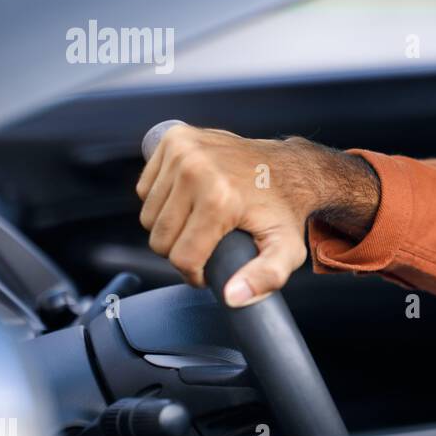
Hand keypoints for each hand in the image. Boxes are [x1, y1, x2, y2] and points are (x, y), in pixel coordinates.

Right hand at [136, 124, 368, 305]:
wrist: (290, 166)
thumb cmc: (285, 211)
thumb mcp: (287, 250)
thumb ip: (266, 278)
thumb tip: (231, 297)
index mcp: (219, 198)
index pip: (181, 257)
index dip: (196, 272)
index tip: (213, 267)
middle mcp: (195, 169)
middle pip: (160, 238)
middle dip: (181, 250)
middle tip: (208, 243)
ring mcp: (181, 150)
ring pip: (149, 216)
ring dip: (170, 227)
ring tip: (200, 222)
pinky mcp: (173, 138)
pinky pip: (146, 189)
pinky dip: (161, 201)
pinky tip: (189, 200)